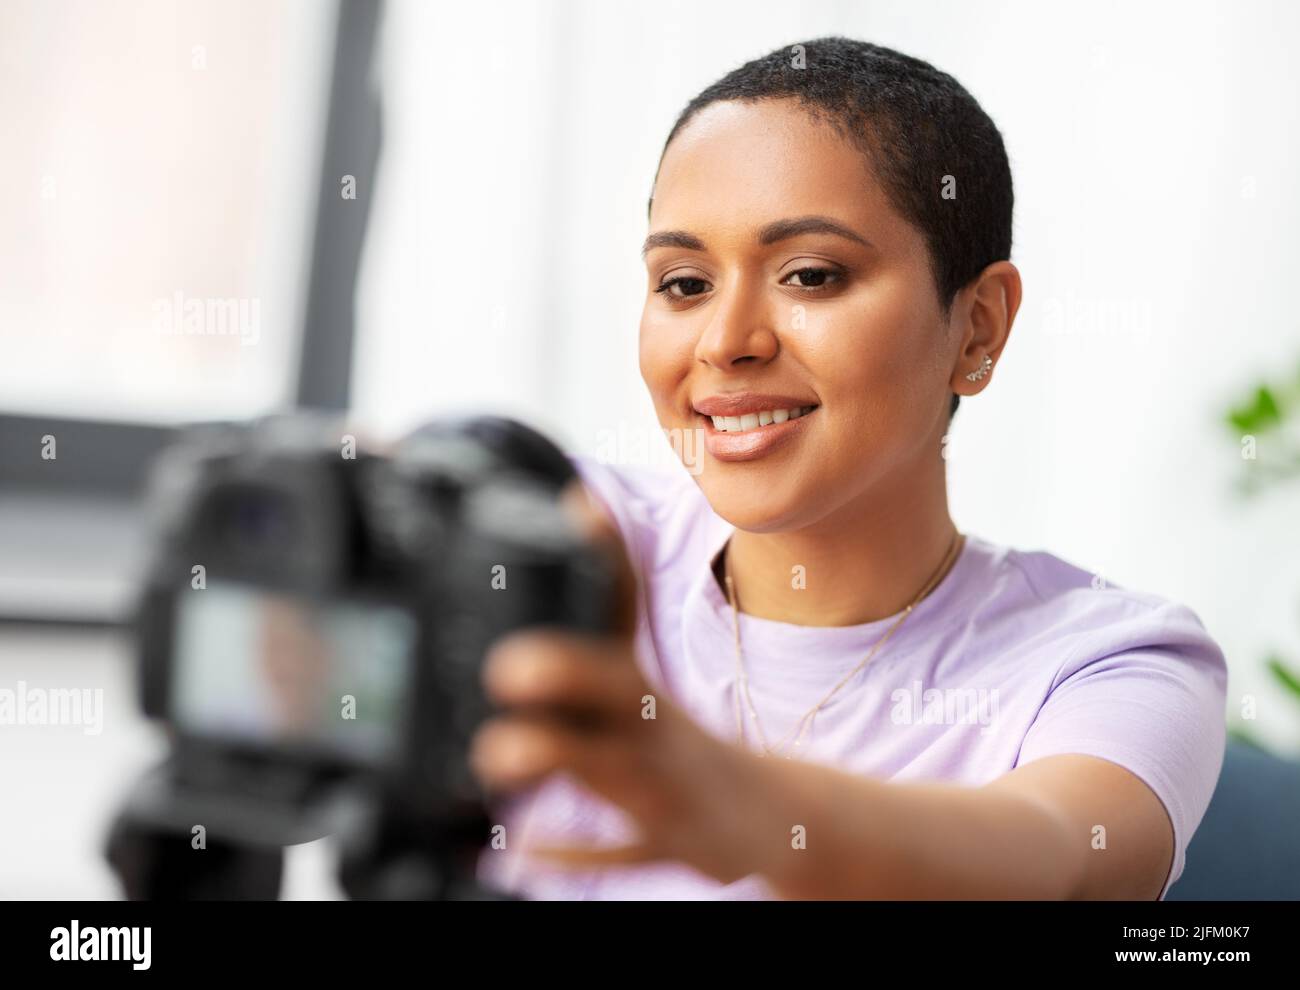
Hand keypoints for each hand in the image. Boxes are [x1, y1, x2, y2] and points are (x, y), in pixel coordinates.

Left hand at [469, 478, 765, 884]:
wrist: (763, 816)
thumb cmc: (675, 742)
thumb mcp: (636, 673)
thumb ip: (603, 599)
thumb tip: (574, 502)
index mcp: (640, 681)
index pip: (624, 608)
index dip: (601, 560)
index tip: (572, 514)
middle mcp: (655, 723)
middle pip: (619, 687)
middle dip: (568, 670)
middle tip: (508, 664)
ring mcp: (665, 783)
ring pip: (617, 768)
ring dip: (559, 758)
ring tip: (496, 752)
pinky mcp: (668, 840)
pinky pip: (622, 851)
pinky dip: (577, 854)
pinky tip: (522, 852)